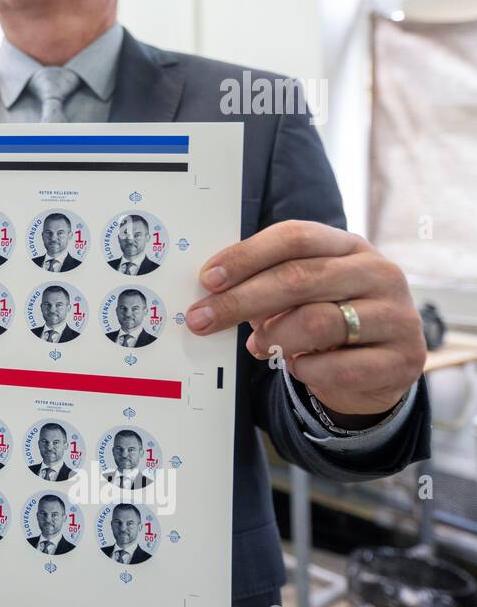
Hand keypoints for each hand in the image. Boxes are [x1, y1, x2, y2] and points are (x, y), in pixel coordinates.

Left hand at [186, 220, 424, 419]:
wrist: (379, 368)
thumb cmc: (326, 320)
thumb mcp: (301, 294)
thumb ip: (264, 283)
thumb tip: (209, 292)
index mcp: (349, 246)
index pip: (295, 237)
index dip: (247, 256)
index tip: (208, 279)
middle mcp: (378, 273)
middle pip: (299, 277)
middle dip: (241, 300)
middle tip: (202, 319)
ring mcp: (397, 315)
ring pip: (318, 322)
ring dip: (274, 337)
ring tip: (256, 347)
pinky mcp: (403, 358)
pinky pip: (340, 366)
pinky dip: (305, 369)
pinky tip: (295, 367)